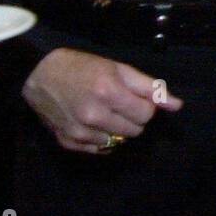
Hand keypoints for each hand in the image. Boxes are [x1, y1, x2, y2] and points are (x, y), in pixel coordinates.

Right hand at [22, 48, 182, 153]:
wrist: (39, 74)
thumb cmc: (82, 67)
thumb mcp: (119, 69)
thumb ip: (149, 88)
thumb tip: (177, 106)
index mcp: (109, 93)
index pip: (146, 114)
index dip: (144, 105)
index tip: (132, 96)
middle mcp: (94, 116)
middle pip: (135, 130)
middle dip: (132, 117)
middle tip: (117, 102)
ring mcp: (79, 132)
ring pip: (118, 141)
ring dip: (116, 128)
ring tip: (103, 111)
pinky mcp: (68, 142)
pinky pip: (99, 149)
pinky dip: (100, 138)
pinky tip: (91, 122)